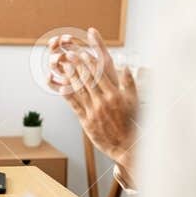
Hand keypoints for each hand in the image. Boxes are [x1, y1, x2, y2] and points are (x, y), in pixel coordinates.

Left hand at [51, 29, 138, 182]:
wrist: (126, 144)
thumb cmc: (131, 121)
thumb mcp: (134, 100)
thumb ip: (129, 82)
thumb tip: (126, 65)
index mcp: (114, 95)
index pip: (100, 74)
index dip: (90, 62)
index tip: (83, 52)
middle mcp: (103, 102)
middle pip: (87, 80)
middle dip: (77, 66)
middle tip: (68, 54)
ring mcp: (93, 112)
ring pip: (79, 91)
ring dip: (70, 78)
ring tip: (63, 67)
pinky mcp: (86, 122)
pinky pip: (75, 106)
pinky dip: (68, 97)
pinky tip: (61, 88)